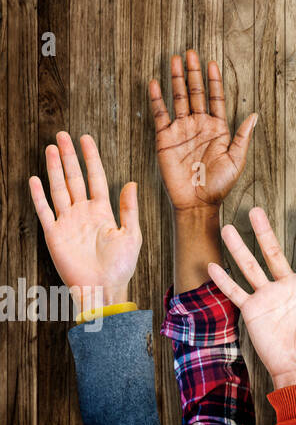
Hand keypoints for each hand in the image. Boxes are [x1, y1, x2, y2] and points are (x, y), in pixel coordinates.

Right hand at [29, 132, 140, 314]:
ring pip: (59, 189)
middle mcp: (83, 213)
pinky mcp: (54, 235)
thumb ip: (129, 209)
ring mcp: (67, 222)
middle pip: (74, 178)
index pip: (96, 177)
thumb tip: (131, 183)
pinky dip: (39, 196)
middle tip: (63, 135)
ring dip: (55, 169)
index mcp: (103, 211)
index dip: (91, 158)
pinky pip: (45, 211)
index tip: (86, 139)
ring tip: (51, 149)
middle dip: (69, 157)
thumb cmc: (121, 266)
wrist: (103, 288)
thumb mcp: (131, 234)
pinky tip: (35, 179)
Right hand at [148, 51, 256, 210]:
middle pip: (196, 92)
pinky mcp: (165, 138)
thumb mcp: (236, 160)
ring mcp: (181, 130)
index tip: (212, 63)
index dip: (213, 81)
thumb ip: (242, 136)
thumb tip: (254, 114)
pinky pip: (160, 114)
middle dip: (193, 72)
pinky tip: (155, 83)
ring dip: (177, 79)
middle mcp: (199, 125)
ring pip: (178, 98)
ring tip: (174, 60)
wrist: (197, 203)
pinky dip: (157, 98)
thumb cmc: (219, 184)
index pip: (215, 98)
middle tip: (190, 52)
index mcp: (218, 128)